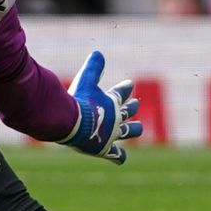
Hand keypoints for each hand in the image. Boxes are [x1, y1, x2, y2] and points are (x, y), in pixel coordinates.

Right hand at [60, 50, 141, 164]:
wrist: (72, 124)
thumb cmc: (78, 101)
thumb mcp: (85, 80)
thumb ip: (93, 67)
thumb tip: (99, 52)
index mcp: (112, 102)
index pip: (122, 93)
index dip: (125, 88)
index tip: (129, 85)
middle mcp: (116, 118)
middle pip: (129, 112)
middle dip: (132, 107)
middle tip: (134, 105)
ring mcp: (112, 135)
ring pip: (129, 133)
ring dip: (134, 129)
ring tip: (138, 128)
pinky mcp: (105, 150)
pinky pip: (116, 155)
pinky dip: (118, 156)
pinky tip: (120, 158)